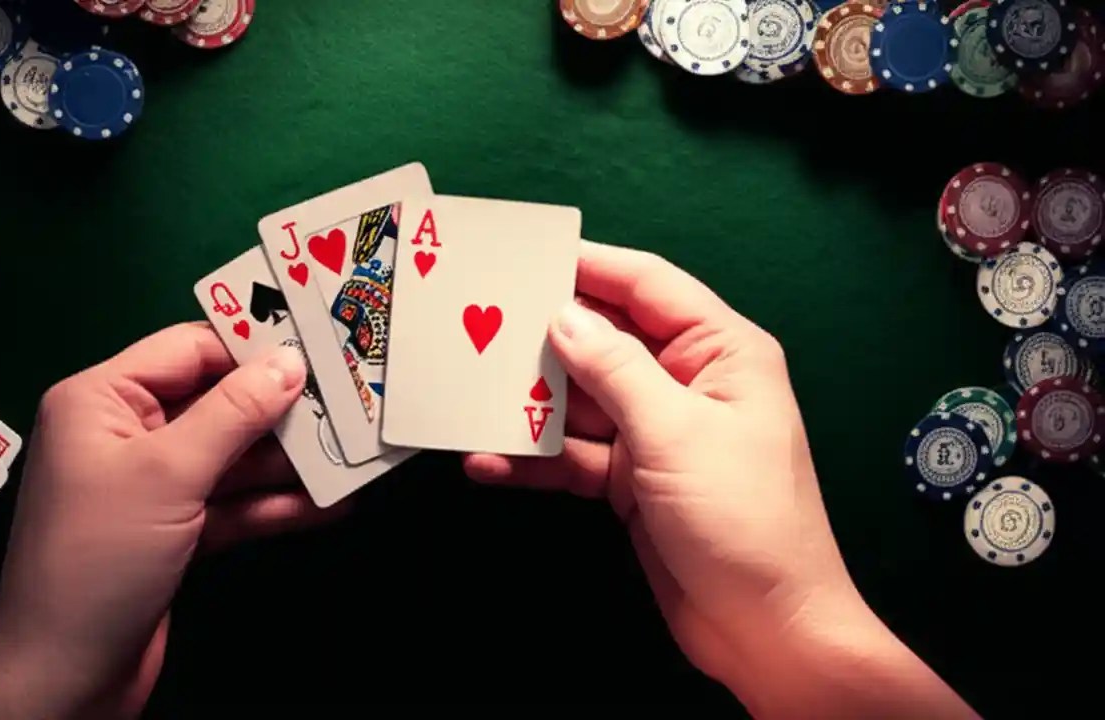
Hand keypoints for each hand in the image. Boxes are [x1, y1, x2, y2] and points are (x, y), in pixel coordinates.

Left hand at [0, 324, 345, 718]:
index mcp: (100, 399)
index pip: (188, 349)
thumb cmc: (98, 559)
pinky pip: (233, 503)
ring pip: (232, 456)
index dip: (251, 347)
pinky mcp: (176, 531)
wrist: (68, 676)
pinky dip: (275, 505)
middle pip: (217, 402)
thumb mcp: (168, 473)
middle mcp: (124, 433)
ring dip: (287, 460)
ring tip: (350, 451)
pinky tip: (328, 503)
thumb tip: (289, 363)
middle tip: (347, 400)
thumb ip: (233, 413)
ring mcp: (152, 486)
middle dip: (279, 407)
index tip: (317, 346)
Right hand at [464, 242, 973, 717]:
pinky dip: (535, 461)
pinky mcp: (631, 483)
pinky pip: (574, 458)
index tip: (525, 257)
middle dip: (546, 338)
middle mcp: (687, 384)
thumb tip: (564, 315)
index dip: (588, 266)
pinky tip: (489, 462)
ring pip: (582, 402)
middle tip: (479, 325)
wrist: (767, 630)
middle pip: (605, 342)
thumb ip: (616, 370)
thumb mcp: (677, 433)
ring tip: (469, 395)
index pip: (647, 286)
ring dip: (530, 405)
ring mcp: (656, 435)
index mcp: (721, 352)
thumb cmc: (744, 518)